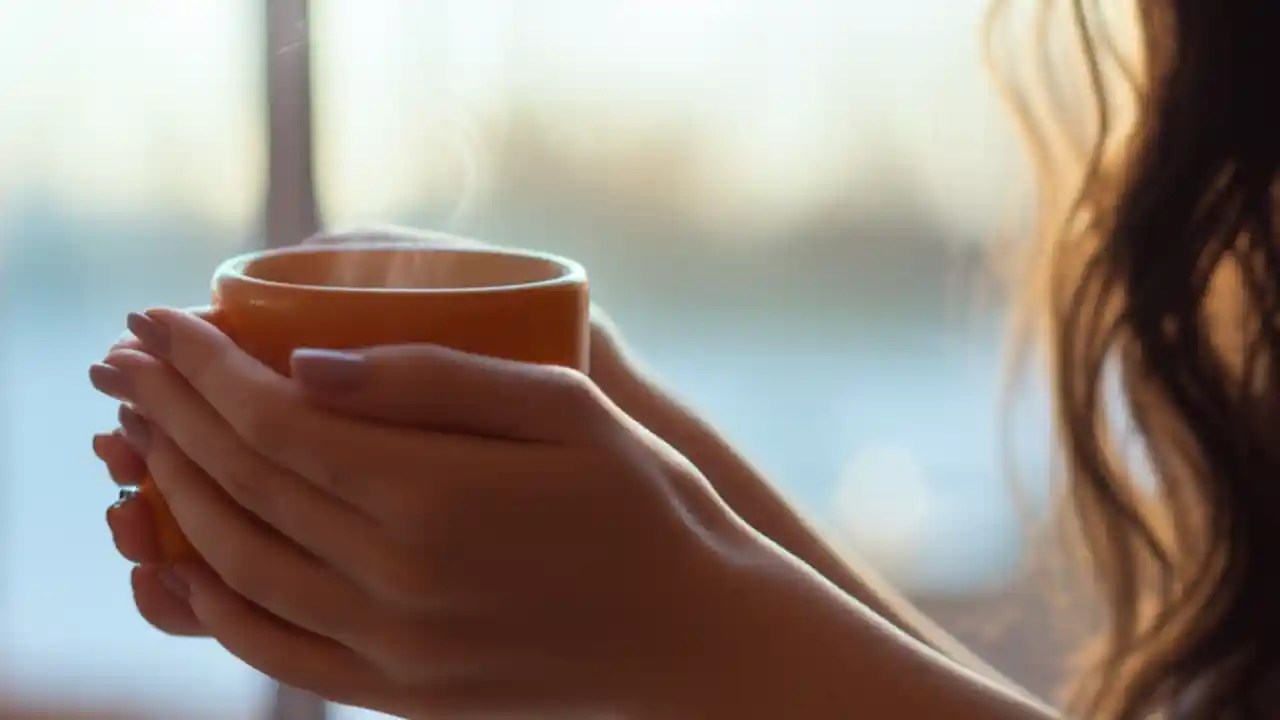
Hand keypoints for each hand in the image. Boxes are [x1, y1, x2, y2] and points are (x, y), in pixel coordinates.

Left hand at [90, 309, 754, 716]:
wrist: (694, 634)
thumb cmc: (646, 502)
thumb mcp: (567, 409)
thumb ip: (436, 379)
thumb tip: (308, 364)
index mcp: (435, 495)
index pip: (276, 420)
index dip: (205, 366)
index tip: (159, 321)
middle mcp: (396, 579)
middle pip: (243, 484)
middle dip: (170, 413)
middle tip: (124, 364)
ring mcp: (393, 647)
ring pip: (239, 564)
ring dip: (176, 496)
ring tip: (143, 440)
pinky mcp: (400, 692)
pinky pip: (272, 648)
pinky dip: (211, 602)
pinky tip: (183, 561)